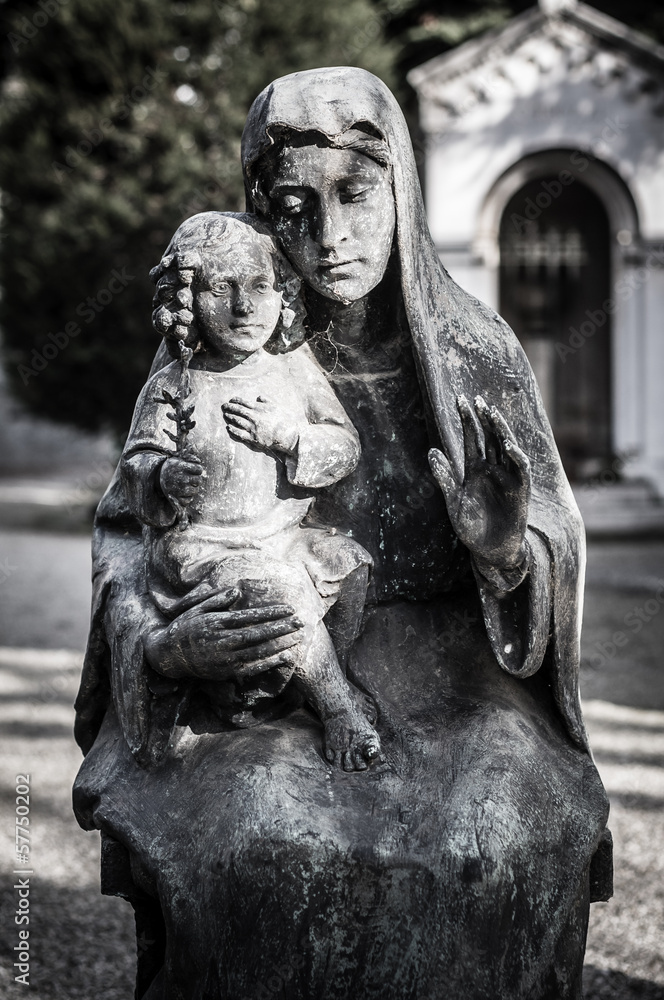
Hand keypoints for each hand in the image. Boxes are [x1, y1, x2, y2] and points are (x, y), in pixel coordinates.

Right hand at [144, 588, 304, 680]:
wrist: (170, 656)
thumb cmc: (185, 628)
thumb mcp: (197, 609)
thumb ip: (217, 600)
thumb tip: (236, 590)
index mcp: (216, 623)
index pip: (250, 617)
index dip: (271, 613)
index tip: (288, 609)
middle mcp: (222, 641)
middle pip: (258, 634)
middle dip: (281, 628)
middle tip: (301, 622)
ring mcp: (225, 658)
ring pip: (258, 651)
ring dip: (281, 644)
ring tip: (298, 637)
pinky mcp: (227, 671)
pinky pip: (254, 667)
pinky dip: (271, 661)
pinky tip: (286, 655)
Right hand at [159, 454, 202, 505]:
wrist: (157, 477)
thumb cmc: (172, 467)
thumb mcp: (178, 458)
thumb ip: (189, 457)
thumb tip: (198, 460)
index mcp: (181, 467)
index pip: (199, 469)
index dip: (197, 469)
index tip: (193, 469)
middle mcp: (181, 478)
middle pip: (199, 481)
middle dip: (196, 479)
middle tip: (190, 478)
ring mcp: (178, 489)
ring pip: (195, 491)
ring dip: (192, 489)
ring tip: (185, 485)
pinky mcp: (176, 498)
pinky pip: (188, 500)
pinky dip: (187, 498)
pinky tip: (182, 492)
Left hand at [222, 396, 299, 453]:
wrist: (287, 434)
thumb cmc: (284, 419)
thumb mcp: (276, 406)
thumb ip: (266, 400)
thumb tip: (259, 397)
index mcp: (259, 408)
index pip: (243, 402)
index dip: (235, 400)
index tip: (231, 400)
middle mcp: (254, 417)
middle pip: (238, 411)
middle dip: (230, 407)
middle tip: (224, 406)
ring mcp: (252, 428)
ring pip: (237, 421)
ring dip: (230, 417)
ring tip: (225, 415)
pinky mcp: (253, 438)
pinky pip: (240, 434)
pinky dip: (233, 430)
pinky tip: (229, 428)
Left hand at [428, 395, 530, 570]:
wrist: (490, 552)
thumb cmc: (472, 528)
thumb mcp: (453, 501)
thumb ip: (444, 476)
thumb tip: (431, 450)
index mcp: (475, 470)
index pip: (472, 439)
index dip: (467, 420)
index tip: (460, 400)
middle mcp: (492, 470)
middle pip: (490, 438)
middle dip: (484, 418)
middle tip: (476, 399)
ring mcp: (507, 478)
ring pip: (506, 447)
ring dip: (501, 431)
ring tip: (491, 414)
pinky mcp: (520, 491)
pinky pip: (521, 469)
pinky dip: (516, 456)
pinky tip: (507, 445)